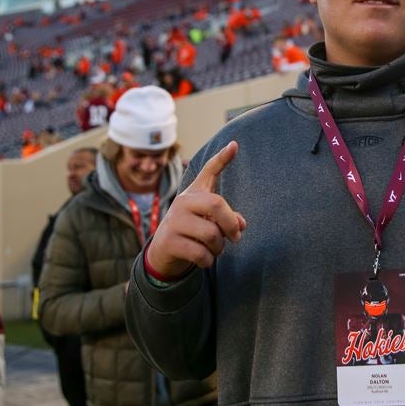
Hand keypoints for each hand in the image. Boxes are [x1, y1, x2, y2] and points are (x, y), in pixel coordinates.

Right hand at [147, 141, 245, 277]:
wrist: (163, 252)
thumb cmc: (192, 231)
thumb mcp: (208, 221)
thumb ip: (227, 218)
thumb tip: (241, 224)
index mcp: (194, 194)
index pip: (209, 171)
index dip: (222, 158)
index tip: (234, 145)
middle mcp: (183, 202)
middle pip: (217, 205)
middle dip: (231, 224)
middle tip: (236, 237)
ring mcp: (174, 221)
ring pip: (211, 234)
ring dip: (219, 247)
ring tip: (215, 249)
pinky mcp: (168, 241)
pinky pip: (200, 253)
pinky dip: (209, 260)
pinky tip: (204, 259)